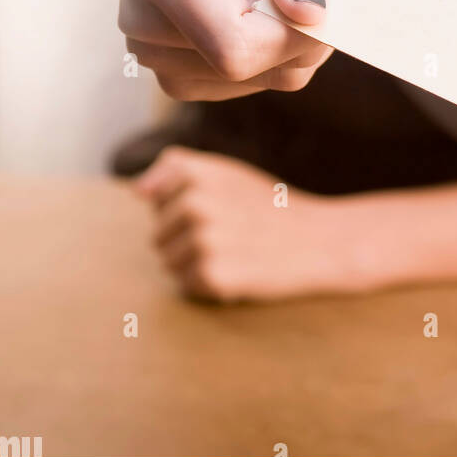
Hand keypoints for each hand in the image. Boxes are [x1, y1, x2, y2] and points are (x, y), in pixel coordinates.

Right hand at [118, 0, 343, 100]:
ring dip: (302, 29)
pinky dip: (288, 42)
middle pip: (250, 65)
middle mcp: (142, 19)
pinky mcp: (182, 75)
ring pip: (267, 76)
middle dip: (306, 20)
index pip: (235, 45)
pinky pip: (264, 79)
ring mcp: (157, 55)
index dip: (298, 27)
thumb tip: (312, 14)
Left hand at [131, 145, 356, 301]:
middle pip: (158, 236)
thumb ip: (179, 170)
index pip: (155, 197)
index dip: (181, 207)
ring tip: (235, 253)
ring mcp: (203, 240)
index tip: (218, 206)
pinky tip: (238, 272)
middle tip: (231, 235)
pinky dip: (208, 286)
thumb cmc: (269, 208)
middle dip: (186, 240)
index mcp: (199, 173)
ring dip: (196, 265)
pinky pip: (186, 286)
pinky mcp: (211, 276)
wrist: (318, 241)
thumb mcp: (228, 173)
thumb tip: (138, 192)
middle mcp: (196, 203)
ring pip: (169, 263)